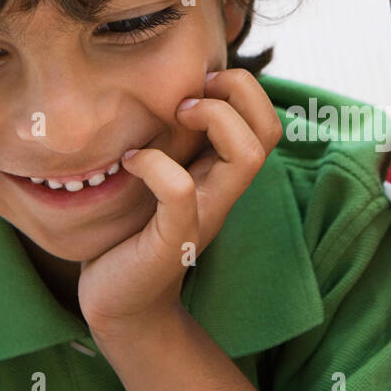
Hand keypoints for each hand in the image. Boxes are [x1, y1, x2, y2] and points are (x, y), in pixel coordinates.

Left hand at [77, 69, 281, 338]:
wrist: (120, 304)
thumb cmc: (131, 234)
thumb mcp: (155, 179)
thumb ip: (166, 147)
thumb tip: (152, 94)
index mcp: (222, 175)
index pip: (267, 123)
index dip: (244, 89)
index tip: (195, 86)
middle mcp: (223, 193)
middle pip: (269, 131)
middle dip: (239, 92)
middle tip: (189, 97)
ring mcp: (204, 216)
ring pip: (246, 156)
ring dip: (214, 119)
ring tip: (174, 116)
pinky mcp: (175, 238)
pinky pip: (180, 190)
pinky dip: (154, 164)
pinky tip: (130, 162)